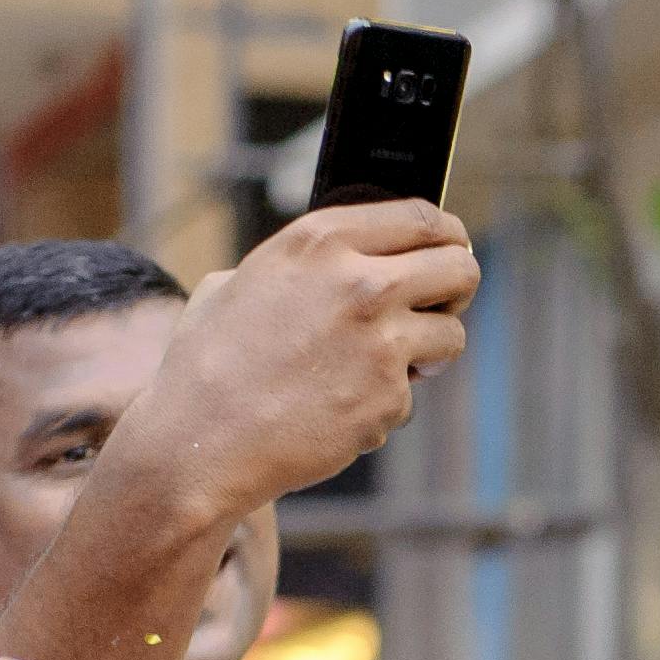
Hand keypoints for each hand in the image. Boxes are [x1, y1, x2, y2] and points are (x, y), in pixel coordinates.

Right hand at [102, 201, 478, 534]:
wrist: (200, 442)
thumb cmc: (208, 367)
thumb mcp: (237, 283)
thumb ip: (299, 266)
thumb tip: (341, 261)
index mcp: (319, 241)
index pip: (420, 217)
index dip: (446, 235)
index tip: (449, 248)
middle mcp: (359, 281)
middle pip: (459, 267)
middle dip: (456, 288)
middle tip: (439, 307)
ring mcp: (380, 341)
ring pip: (451, 335)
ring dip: (429, 353)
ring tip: (378, 368)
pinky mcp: (390, 395)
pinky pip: (414, 394)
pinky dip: (386, 404)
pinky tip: (337, 409)